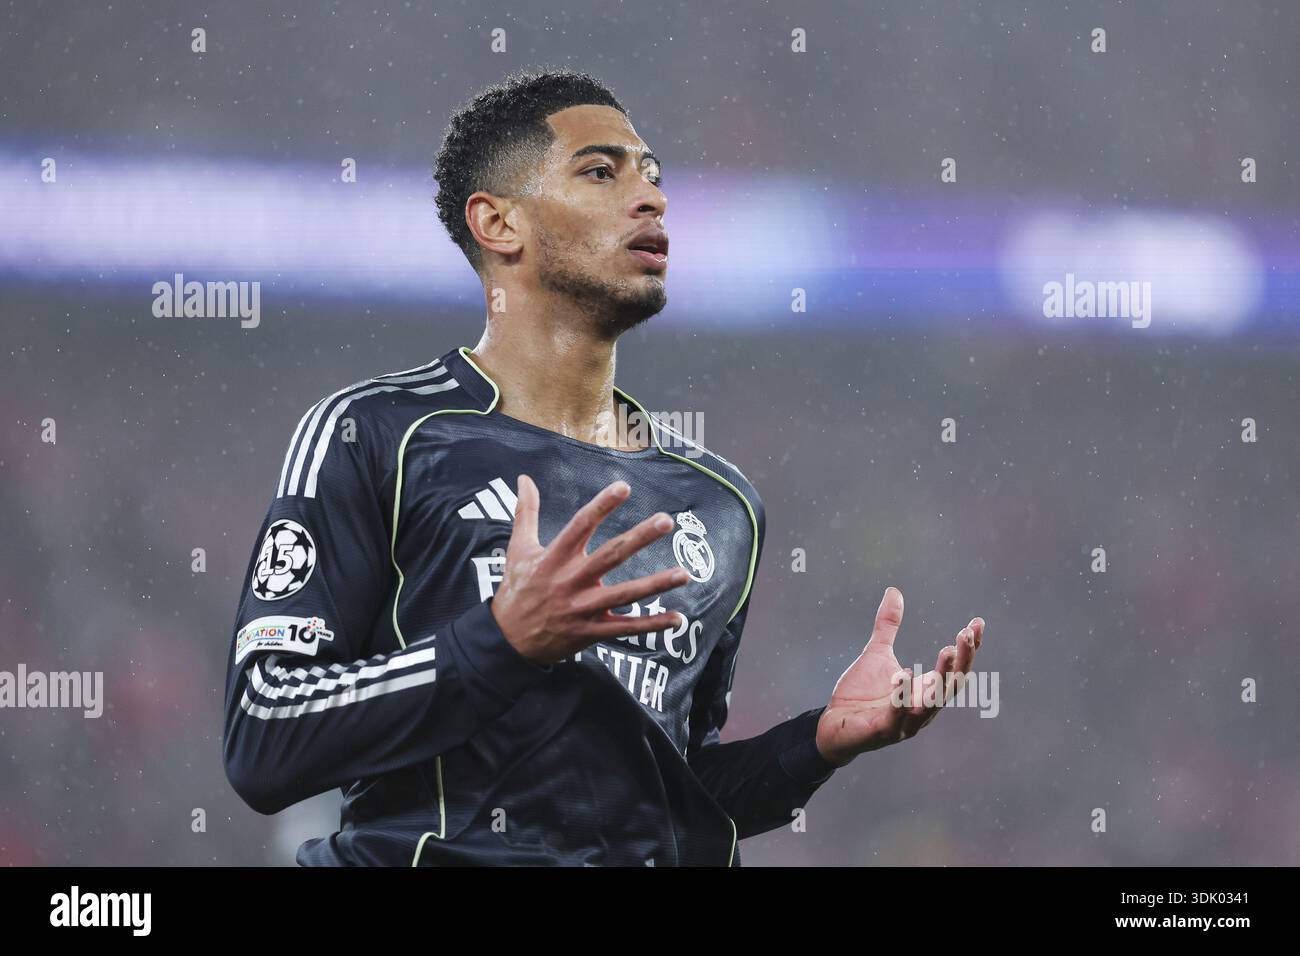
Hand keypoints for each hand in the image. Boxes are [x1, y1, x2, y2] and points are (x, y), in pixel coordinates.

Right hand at [490, 475, 689, 665]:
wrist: (508, 641)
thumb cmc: (517, 590)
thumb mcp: (518, 549)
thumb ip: (526, 512)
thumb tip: (523, 478)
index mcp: (554, 558)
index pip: (580, 525)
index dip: (602, 506)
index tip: (624, 487)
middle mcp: (571, 581)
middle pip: (610, 556)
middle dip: (639, 538)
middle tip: (666, 521)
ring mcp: (582, 609)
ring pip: (624, 595)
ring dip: (655, 585)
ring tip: (684, 573)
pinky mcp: (591, 632)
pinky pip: (625, 629)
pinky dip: (651, 625)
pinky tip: (677, 619)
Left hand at [815, 587, 984, 766]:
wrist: (834, 724)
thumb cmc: (861, 693)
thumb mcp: (877, 653)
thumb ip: (888, 626)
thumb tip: (894, 591)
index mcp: (926, 689)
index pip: (956, 669)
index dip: (970, 648)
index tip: (978, 622)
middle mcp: (923, 707)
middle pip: (952, 684)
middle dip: (963, 659)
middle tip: (965, 634)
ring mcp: (907, 721)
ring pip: (932, 703)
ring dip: (941, 677)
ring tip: (947, 649)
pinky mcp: (884, 730)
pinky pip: (897, 714)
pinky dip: (902, 696)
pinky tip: (903, 674)